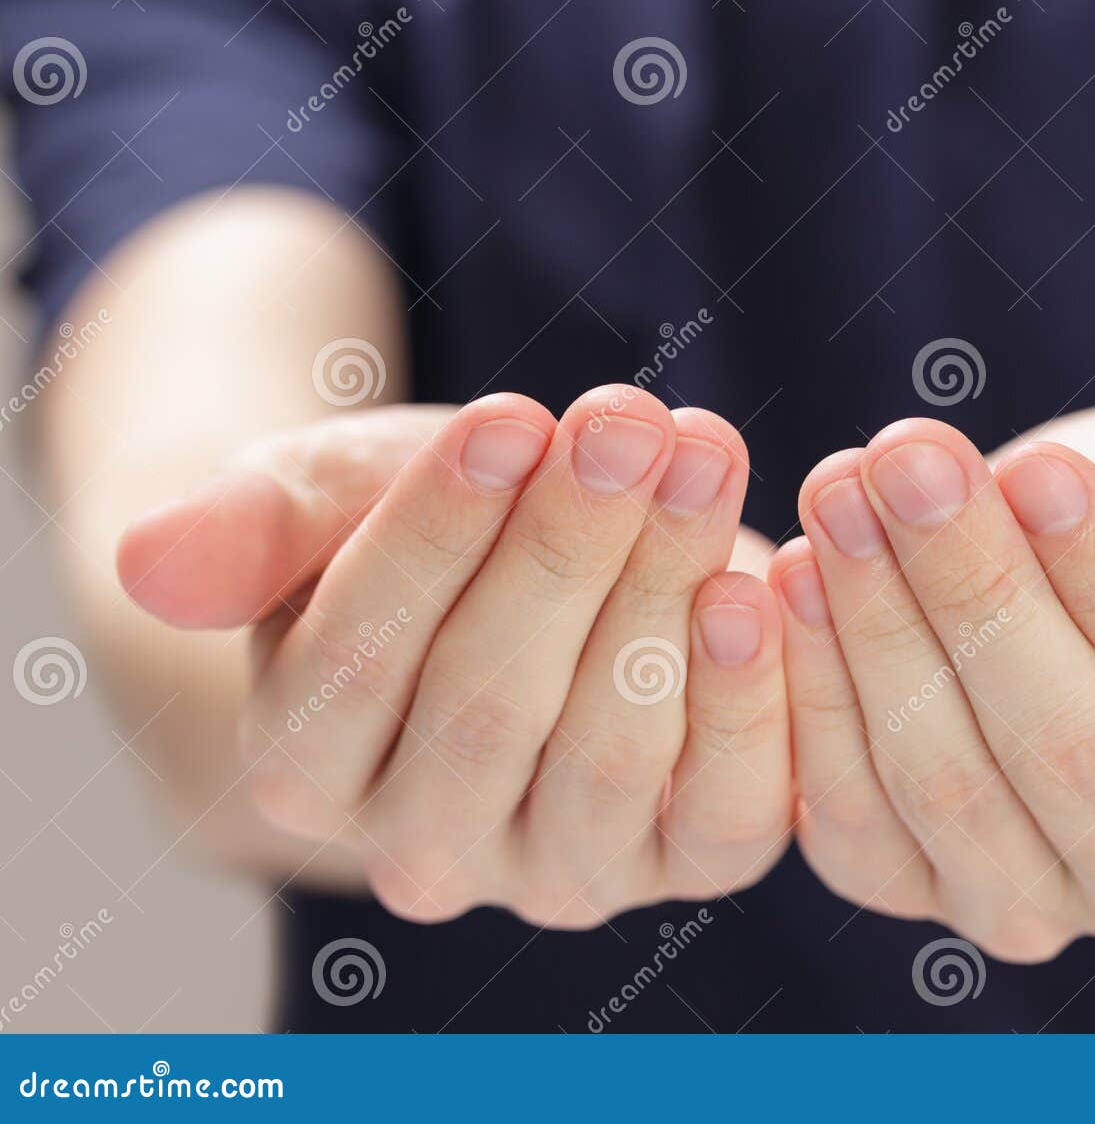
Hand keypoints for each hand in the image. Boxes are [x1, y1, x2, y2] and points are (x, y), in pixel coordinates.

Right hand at [117, 387, 790, 925]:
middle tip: (628, 422)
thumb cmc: (424, 527)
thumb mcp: (328, 500)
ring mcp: (562, 871)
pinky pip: (725, 812)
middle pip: (491, 705)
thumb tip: (148, 562)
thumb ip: (247, 529)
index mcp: (304, 767)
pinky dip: (749, 702)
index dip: (439, 533)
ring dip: (663, 591)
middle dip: (567, 549)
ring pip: (610, 752)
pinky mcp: (687, 860)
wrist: (550, 570)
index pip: (358, 660)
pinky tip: (756, 588)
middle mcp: (426, 850)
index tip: (510, 414)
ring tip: (697, 460)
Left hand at [771, 404, 1094, 960]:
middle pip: (1065, 748)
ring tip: (841, 492)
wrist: (1093, 591)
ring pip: (948, 783)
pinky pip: (852, 817)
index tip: (1042, 467)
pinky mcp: (909, 888)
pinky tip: (791, 576)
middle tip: (907, 457)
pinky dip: (814, 695)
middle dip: (975, 589)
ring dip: (877, 627)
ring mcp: (1029, 905)